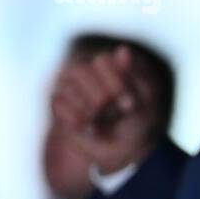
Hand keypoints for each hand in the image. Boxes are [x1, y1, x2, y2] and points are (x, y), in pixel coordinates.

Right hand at [49, 45, 157, 175]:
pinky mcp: (57, 103)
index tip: (129, 105)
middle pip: (81, 70)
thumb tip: (124, 49)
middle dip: (100, 96)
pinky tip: (89, 127)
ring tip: (101, 120)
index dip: (115, 82)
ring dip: (88, 108)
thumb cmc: (134, 120)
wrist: (120, 149)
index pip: (102, 61)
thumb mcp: (141, 100)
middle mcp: (86, 71)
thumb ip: (130, 76)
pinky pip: (59, 104)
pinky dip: (76, 119)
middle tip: (114, 113)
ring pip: (68, 87)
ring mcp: (68, 85)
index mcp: (108, 66)